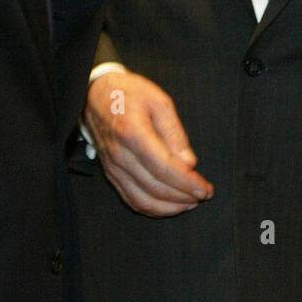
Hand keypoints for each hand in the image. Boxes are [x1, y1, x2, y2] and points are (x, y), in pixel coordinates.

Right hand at [84, 68, 213, 216]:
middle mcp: (120, 155)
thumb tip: (189, 163)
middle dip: (183, 196)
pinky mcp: (111, 173)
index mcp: (133, 133)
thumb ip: (175, 133)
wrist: (95, 95)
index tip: (205, 189)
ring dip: (169, 207)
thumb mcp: (159, 101)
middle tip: (203, 195)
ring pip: (143, 200)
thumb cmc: (128, 93)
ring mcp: (113, 167)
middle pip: (155, 187)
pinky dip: (152, 208)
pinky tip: (168, 205)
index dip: (187, 183)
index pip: (164, 168)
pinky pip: (130, 199)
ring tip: (189, 202)